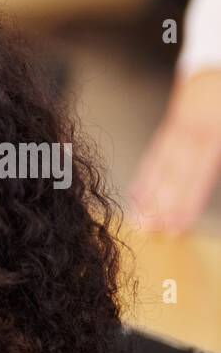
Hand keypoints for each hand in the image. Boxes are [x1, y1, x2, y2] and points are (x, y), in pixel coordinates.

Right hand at [130, 69, 220, 233]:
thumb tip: (208, 172)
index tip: (176, 225)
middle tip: (150, 230)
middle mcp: (193, 131)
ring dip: (149, 194)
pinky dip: (146, 174)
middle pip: (174, 173)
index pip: (197, 174)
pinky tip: (139, 193)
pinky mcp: (174, 123)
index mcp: (214, 131)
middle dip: (162, 204)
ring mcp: (180, 126)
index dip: (185, 201)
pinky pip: (157, 152)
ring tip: (140, 219)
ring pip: (162, 165)